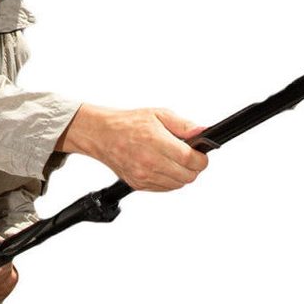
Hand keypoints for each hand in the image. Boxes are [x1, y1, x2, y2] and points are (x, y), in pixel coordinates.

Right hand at [56, 104, 208, 190]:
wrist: (102, 135)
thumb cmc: (128, 123)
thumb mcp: (159, 115)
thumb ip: (183, 125)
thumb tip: (201, 131)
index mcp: (156, 142)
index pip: (190, 160)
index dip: (201, 159)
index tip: (201, 155)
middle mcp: (150, 162)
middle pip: (187, 176)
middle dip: (194, 168)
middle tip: (189, 157)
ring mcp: (143, 176)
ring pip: (177, 184)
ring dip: (182, 175)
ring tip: (175, 160)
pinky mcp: (138, 185)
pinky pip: (164, 188)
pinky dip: (169, 180)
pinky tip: (164, 167)